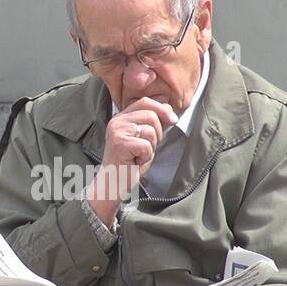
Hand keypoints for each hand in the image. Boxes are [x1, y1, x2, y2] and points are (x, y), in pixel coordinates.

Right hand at [86, 98, 177, 226]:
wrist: (113, 183)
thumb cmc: (129, 164)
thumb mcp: (144, 139)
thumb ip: (154, 123)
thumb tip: (168, 108)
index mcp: (121, 118)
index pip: (145, 102)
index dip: (162, 109)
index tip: (173, 120)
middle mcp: (116, 121)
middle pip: (151, 115)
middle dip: (157, 133)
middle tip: (147, 148)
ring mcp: (117, 131)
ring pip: (150, 130)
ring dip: (151, 147)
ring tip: (138, 155)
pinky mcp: (120, 143)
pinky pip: (146, 145)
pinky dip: (146, 156)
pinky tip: (135, 161)